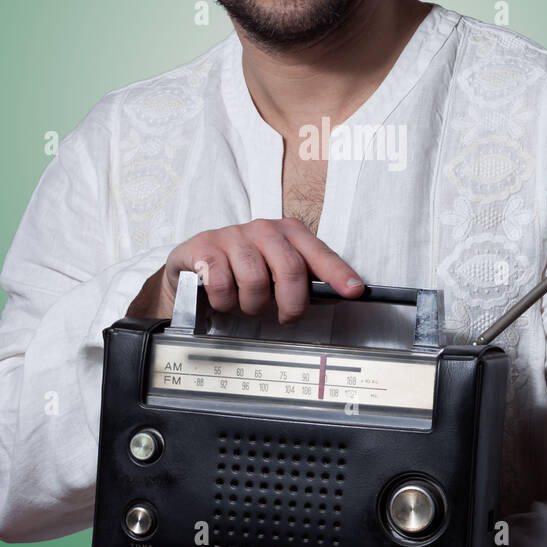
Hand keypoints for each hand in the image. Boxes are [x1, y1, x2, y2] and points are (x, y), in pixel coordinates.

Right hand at [126, 217, 364, 322]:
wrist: (192, 269)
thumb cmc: (242, 273)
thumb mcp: (276, 275)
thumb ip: (306, 282)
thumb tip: (340, 295)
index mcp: (289, 231)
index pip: (318, 253)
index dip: (338, 273)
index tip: (355, 291)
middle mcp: (264, 228)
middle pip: (290, 269)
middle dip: (292, 304)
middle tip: (286, 317)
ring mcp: (233, 234)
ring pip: (255, 281)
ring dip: (252, 305)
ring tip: (246, 305)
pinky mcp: (205, 246)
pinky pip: (222, 284)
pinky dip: (224, 302)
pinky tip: (222, 299)